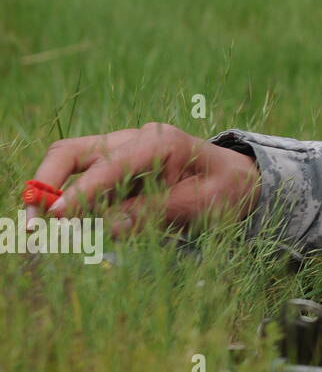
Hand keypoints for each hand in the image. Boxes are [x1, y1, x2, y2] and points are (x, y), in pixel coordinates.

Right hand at [28, 123, 259, 236]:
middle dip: (44, 184)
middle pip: (71, 153)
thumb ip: (157, 212)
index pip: (109, 164)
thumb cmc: (225, 189)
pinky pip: (81, 180)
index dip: (81, 191)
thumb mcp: (202, 204)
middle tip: (33, 223)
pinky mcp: (114, 168)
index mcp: (160, 141)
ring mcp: (120, 151)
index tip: (57, 217)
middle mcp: (133, 140)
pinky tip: (69, 228)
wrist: (239, 180)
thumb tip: (111, 227)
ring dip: (50, 194)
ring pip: (68, 163)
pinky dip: (68, 202)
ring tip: (42, 231)